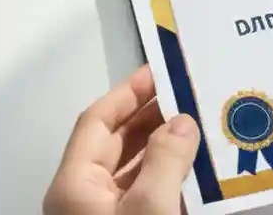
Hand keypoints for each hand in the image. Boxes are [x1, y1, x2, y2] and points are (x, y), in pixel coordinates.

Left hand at [45, 65, 200, 214]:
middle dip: (151, 116)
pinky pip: (142, 194)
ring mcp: (101, 214)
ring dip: (163, 148)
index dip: (128, 92)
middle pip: (114, 143)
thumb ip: (165, 160)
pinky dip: (166, 177)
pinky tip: (195, 171)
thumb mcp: (149, 207)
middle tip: (188, 97)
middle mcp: (82, 196)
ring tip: (198, 128)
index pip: (96, 121)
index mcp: (74, 183)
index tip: (160, 72)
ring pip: (132, 169)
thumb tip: (182, 122)